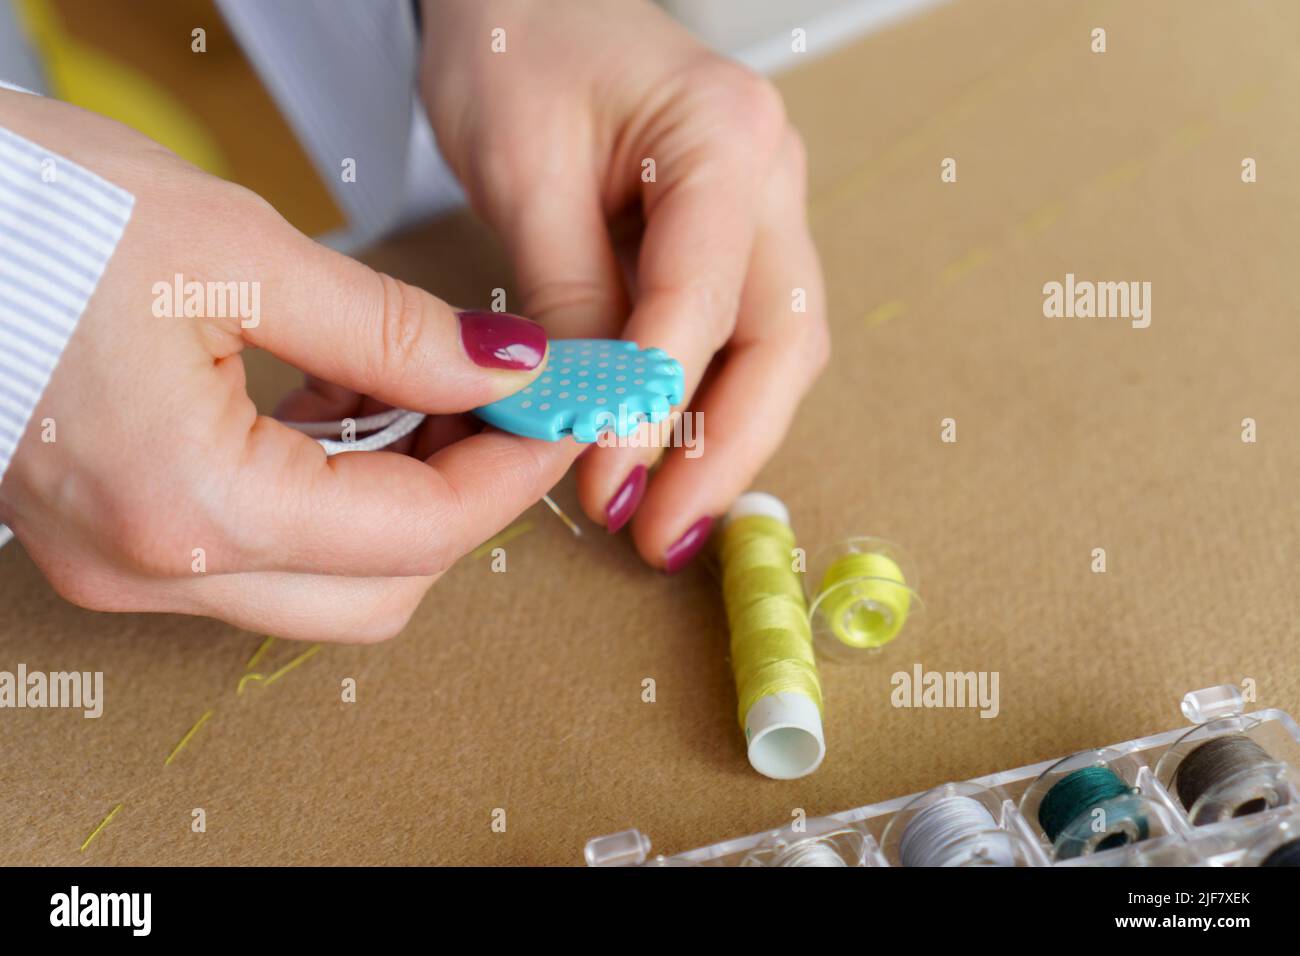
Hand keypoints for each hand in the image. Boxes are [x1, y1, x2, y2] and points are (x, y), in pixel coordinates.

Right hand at [0, 91, 575, 641]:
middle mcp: (154, 567)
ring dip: (397, 501)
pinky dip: (328, 496)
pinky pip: (262, 554)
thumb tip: (504, 370)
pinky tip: (343, 403)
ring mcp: (127, 566)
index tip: (556, 414)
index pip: (416, 534)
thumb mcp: (239, 250)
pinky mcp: (116, 539)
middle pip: (380, 592)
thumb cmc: (32, 214)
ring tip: (417, 389)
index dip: (509, 474)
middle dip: (462, 503)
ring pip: (325, 586)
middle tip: (501, 409)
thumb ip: (394, 333)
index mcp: (190, 505)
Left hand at [419, 0, 828, 570]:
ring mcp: (768, 212)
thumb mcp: (522, 169)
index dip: (656, 405)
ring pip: (775, 352)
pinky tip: (665, 462)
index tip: (603, 485)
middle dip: (723, 451)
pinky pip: (742, 339)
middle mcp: (774, 177)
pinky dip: (706, 407)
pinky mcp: (737, 243)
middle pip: (782, 342)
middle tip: (658, 535)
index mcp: (727, 137)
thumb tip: (589, 416)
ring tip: (659, 521)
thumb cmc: (518, 48)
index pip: (704, 299)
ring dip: (723, 443)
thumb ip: (565, 294)